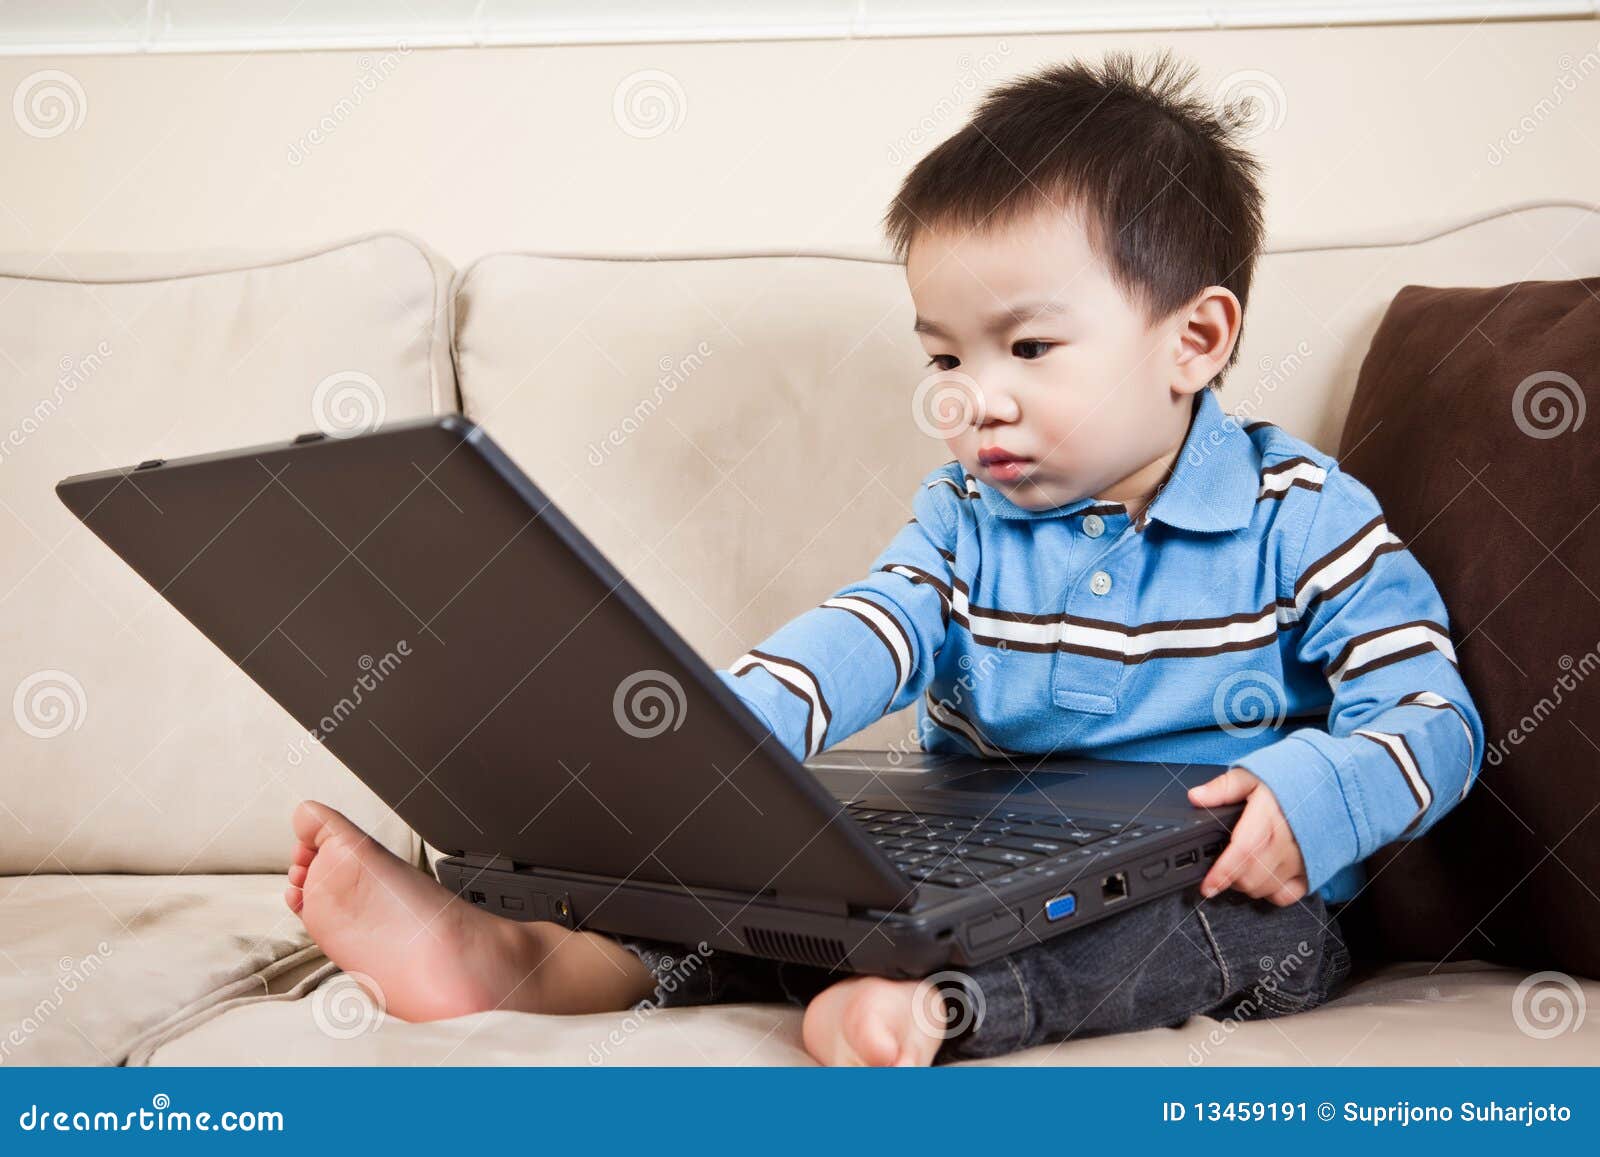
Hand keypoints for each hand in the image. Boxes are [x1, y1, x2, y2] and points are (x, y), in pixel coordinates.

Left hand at [1186, 767, 1308, 905]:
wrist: (1323, 791)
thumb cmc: (1284, 786)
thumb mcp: (1250, 778)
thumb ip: (1222, 788)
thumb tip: (1196, 796)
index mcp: (1270, 816)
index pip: (1244, 850)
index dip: (1223, 872)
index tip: (1208, 886)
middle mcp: (1287, 840)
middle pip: (1251, 875)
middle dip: (1229, 878)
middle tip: (1220, 870)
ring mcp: (1301, 859)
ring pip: (1265, 888)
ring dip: (1246, 886)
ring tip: (1238, 871)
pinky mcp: (1310, 871)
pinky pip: (1286, 896)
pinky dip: (1269, 893)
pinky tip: (1261, 879)